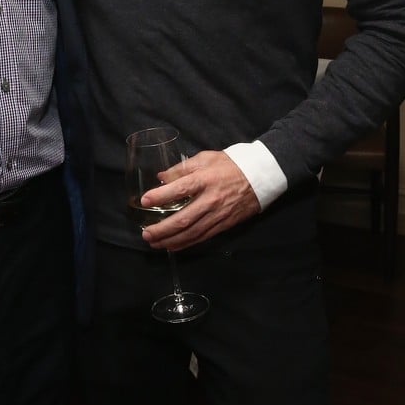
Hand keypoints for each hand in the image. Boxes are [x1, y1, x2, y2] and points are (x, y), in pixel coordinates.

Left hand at [139, 150, 259, 250]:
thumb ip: (182, 168)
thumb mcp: (206, 158)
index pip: (179, 189)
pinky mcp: (224, 224)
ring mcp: (218, 215)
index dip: (160, 196)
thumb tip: (161, 177)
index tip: (144, 201)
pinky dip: (186, 243)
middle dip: (162, 229)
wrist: (261, 177)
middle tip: (146, 234)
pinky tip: (173, 245)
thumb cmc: (230, 165)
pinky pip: (202, 237)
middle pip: (183, 219)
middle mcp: (210, 200)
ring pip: (192, 233)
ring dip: (171, 240)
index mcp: (205, 179)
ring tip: (155, 243)